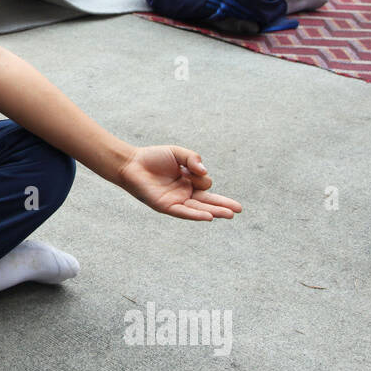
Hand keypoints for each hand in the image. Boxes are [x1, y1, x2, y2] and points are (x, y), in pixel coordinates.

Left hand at [115, 146, 242, 220]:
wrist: (132, 163)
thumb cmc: (153, 157)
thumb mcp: (178, 153)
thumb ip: (193, 159)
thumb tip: (204, 171)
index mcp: (188, 182)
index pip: (206, 184)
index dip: (202, 176)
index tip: (192, 168)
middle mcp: (184, 193)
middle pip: (207, 201)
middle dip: (223, 205)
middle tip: (238, 210)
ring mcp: (176, 201)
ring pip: (199, 208)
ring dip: (214, 212)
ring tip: (230, 214)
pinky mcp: (166, 206)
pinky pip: (184, 212)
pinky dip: (196, 215)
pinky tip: (209, 217)